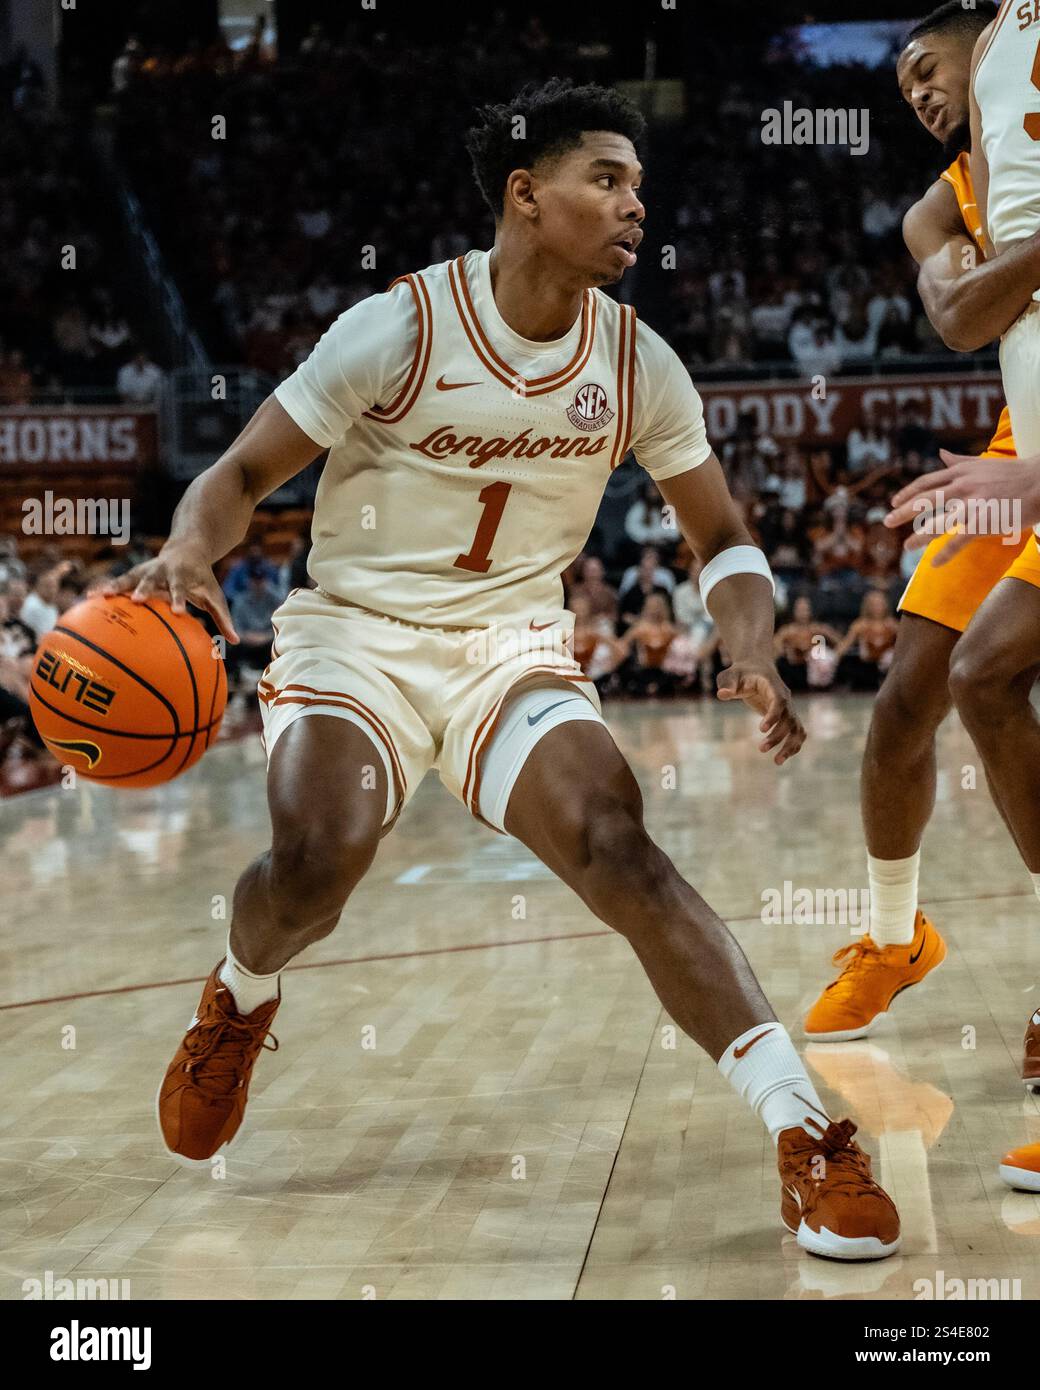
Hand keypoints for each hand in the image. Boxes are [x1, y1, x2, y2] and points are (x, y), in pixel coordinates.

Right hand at [96, 542, 238, 643]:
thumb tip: (236, 642)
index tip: (178, 611)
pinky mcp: (135, 573)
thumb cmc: (203, 580)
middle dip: (144, 589)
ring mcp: (147, 571)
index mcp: (182, 577)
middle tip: (136, 600)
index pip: (181, 589)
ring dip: (116, 586)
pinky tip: (88, 597)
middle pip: (152, 579)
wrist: (188, 549)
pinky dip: (105, 587)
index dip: (179, 599)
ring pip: (129, 577)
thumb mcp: (215, 596)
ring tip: (99, 596)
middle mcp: (162, 571)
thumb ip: (223, 618)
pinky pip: (118, 581)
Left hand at [716, 660, 805, 763]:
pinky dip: (794, 745)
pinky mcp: (787, 716)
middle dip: (777, 735)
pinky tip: (782, 758)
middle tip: (761, 749)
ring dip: (790, 745)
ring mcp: (788, 708)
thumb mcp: (730, 675)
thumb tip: (722, 695)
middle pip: (789, 718)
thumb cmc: (741, 672)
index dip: (774, 716)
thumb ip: (727, 684)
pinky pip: (797, 732)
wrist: (756, 667)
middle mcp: (785, 698)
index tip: (762, 729)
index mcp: (773, 686)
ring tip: (777, 762)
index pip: (779, 701)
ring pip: (797, 728)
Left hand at [885, 448, 1036, 565]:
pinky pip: (959, 540)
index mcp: (961, 472)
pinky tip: (934, 564)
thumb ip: (960, 461)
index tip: (893, 502)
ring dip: (919, 536)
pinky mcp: (984, 521)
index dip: (907, 493)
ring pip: (938, 522)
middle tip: (886, 522)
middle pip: (925, 500)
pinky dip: (945, 553)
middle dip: (903, 512)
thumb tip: (941, 454)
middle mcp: (963, 486)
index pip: (926, 482)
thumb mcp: (983, 463)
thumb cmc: (1014, 474)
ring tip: (906, 547)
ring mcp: (973, 504)